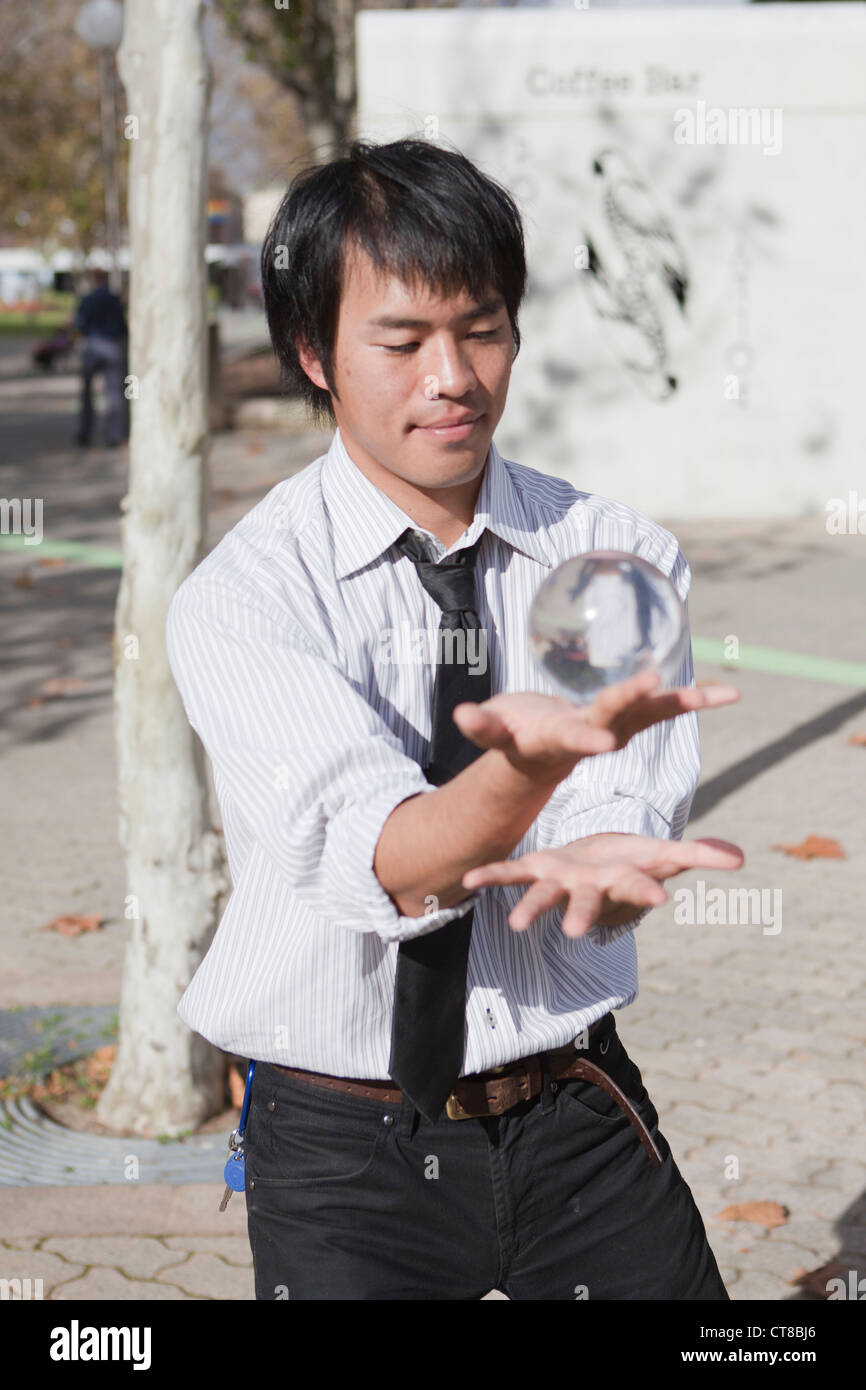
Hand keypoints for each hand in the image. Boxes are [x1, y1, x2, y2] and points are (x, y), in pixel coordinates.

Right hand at [453, 671, 739, 782]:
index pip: (575, 737)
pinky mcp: (628, 718)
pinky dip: (694, 700)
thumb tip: (461, 716)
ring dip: (685, 704)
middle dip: (633, 701)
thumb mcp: (493, 734)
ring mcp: (615, 728)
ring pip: (652, 714)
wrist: (538, 756)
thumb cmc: (510, 738)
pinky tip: (729, 694)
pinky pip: (664, 707)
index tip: (603, 741)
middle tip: (654, 683)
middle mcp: (594, 736)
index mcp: (560, 740)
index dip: (587, 737)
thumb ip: (482, 727)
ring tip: (725, 697)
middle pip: (617, 718)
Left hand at [461, 832, 744, 936]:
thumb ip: (700, 856)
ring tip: (515, 925)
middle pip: (586, 903)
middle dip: (580, 916)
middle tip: (574, 934)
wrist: (597, 864)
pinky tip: (468, 879)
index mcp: (622, 881)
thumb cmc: (634, 862)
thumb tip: (742, 858)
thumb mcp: (666, 854)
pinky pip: (510, 872)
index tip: (660, 900)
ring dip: (530, 910)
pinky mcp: (536, 868)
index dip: (648, 893)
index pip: (639, 888)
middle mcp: (589, 888)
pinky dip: (491, 875)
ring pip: (544, 896)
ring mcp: (560, 881)